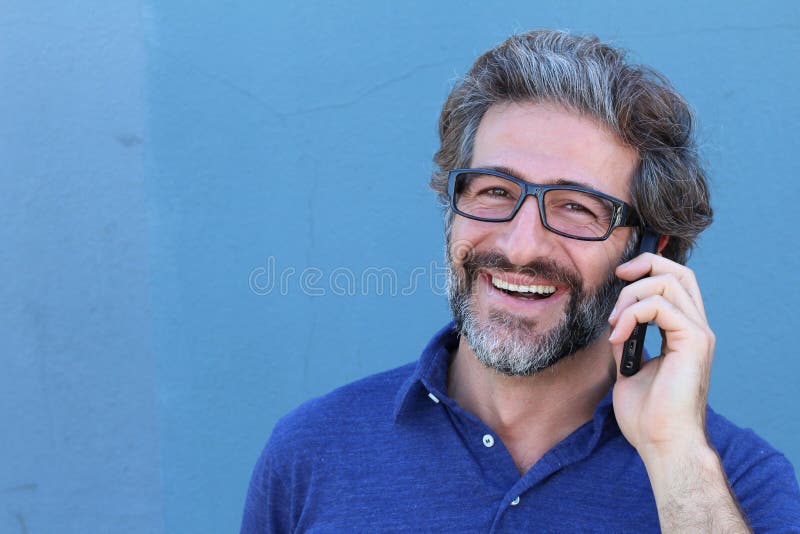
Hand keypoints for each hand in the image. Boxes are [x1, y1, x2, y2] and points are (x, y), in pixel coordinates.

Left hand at [607, 252, 715, 459]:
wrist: (662, 443)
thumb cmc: (647, 416)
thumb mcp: (629, 368)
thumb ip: (627, 341)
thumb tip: (615, 322)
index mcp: (684, 333)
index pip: (676, 282)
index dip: (648, 268)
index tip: (619, 277)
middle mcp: (696, 328)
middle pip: (679, 271)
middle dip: (645, 264)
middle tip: (617, 278)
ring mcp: (698, 333)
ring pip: (668, 282)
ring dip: (630, 296)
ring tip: (614, 324)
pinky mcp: (694, 341)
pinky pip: (660, 306)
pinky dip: (632, 313)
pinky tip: (618, 335)